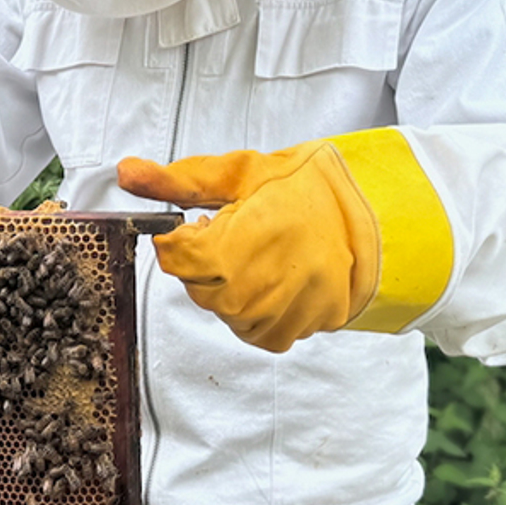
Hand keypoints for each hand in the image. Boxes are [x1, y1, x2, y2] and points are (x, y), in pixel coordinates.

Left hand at [117, 130, 450, 352]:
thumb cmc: (310, 185)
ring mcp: (291, 308)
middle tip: (234, 237)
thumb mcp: (243, 171)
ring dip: (230, 292)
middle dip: (206, 267)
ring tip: (258, 257)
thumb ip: (181, 180)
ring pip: (229, 317)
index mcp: (247, 236)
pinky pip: (262, 333)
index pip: (179, 258)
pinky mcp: (311, 324)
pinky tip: (274, 281)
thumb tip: (126, 173)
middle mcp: (267, 281)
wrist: (380, 210)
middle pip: (201, 292)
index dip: (182, 240)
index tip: (201, 224)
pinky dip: (257, 314)